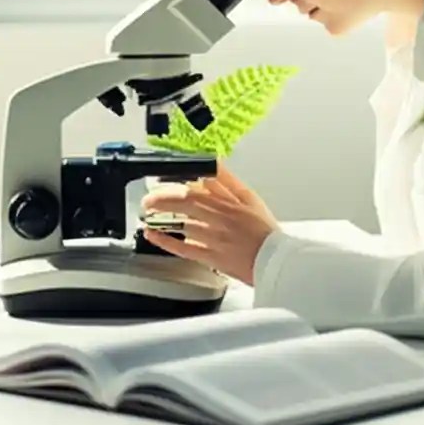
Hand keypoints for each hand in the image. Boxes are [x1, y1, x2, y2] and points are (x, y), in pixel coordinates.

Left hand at [139, 163, 278, 284]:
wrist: (275, 260)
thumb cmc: (265, 231)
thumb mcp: (250, 199)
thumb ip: (229, 182)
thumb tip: (213, 164)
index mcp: (230, 201)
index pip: (200, 183)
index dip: (179, 179)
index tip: (165, 177)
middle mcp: (220, 217)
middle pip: (186, 201)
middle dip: (163, 197)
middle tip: (149, 197)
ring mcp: (213, 237)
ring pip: (182, 222)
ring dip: (161, 215)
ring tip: (148, 210)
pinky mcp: (210, 256)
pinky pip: (183, 248)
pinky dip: (165, 241)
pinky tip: (152, 235)